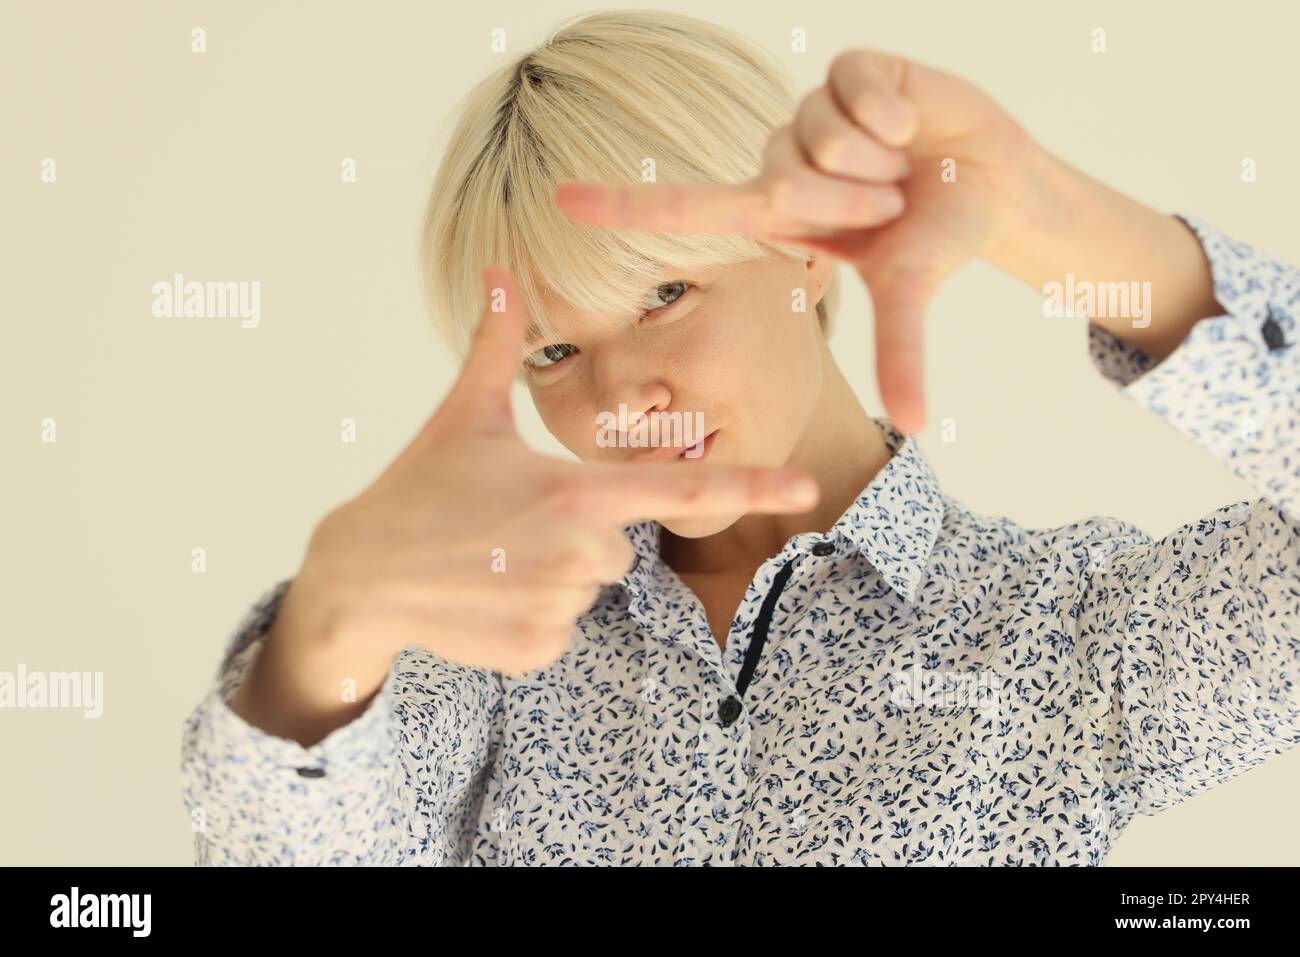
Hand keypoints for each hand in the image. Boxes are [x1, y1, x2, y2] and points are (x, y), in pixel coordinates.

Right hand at [285, 266, 821, 678]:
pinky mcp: (537, 650)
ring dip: (555, 575)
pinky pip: (562, 628)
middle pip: (621, 548)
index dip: (750, 485)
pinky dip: (533, 614)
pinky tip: (487, 594)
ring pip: (590, 589)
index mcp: (572, 491)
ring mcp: (557, 607)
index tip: (806, 487)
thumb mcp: (463, 416)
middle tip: (514, 525)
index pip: (680, 487)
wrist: (359, 576)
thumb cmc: (417, 487)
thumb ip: (495, 344)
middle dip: (582, 536)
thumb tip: (496, 269)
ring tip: (494, 558)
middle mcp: (576, 553)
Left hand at [554, 50, 1037, 432]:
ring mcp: (812, 112)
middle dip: (851, 200)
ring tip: (900, 164)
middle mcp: (783, 160)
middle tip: (888, 201)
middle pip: (784, 181)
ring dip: (875, 159)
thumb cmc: (937, 236)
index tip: (560, 203)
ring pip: (820, 136)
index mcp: (777, 213)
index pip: (687, 208)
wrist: (996, 181)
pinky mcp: (851, 69)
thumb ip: (901, 354)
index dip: (626, 207)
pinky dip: (895, 112)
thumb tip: (915, 428)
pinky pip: (855, 87)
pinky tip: (910, 122)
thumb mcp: (908, 292)